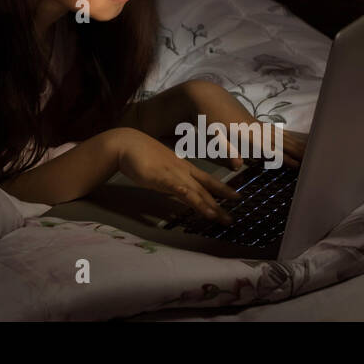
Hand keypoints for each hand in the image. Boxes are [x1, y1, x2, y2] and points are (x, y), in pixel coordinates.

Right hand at [115, 128, 240, 222]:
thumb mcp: (163, 169)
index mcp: (183, 168)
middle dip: (219, 205)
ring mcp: (171, 173)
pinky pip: (174, 187)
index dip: (223, 189)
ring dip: (206, 205)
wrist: (126, 143)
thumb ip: (173, 180)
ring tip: (218, 217)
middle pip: (204, 189)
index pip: (208, 180)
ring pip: (193, 191)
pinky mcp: (159, 176)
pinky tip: (191, 200)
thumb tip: (181, 191)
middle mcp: (181, 171)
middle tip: (231, 219)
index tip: (237, 197)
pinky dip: (184, 194)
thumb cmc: (142, 155)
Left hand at [182, 81, 307, 169]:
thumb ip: (225, 151)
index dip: (284, 158)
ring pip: (278, 134)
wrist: (204, 96)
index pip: (269, 148)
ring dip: (294, 143)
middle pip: (279, 140)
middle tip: (313, 161)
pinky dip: (285, 135)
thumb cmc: (205, 118)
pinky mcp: (252, 121)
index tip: (299, 167)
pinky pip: (273, 130)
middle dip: (296, 150)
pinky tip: (290, 140)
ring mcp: (255, 123)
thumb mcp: (212, 136)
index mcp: (246, 133)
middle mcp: (254, 128)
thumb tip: (238, 166)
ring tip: (309, 151)